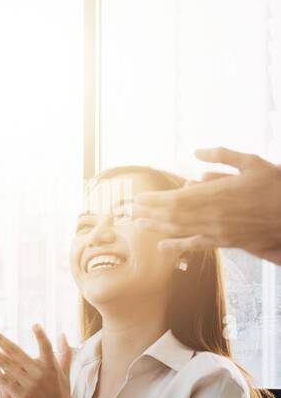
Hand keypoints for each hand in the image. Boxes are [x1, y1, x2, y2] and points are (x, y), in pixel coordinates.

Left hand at [0, 326, 77, 397]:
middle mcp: (40, 374)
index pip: (46, 347)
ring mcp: (30, 385)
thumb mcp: (64, 374)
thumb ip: (63, 354)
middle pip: (16, 352)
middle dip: (0, 339)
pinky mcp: (21, 397)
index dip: (41, 336)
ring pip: (7, 364)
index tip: (34, 324)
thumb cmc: (62, 397)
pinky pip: (5, 382)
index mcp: (51, 367)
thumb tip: (63, 335)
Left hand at [133, 147, 280, 264]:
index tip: (138, 197)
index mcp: (217, 194)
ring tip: (138, 224)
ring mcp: (217, 230)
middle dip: (149, 212)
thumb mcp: (252, 162)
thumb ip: (223, 156)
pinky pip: (196, 245)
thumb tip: (196, 151)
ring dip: (156, 227)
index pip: (176, 198)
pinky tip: (162, 246)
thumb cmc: (275, 185)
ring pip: (180, 229)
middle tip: (130, 210)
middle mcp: (212, 214)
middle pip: (172, 215)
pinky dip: (177, 246)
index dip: (154, 199)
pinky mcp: (225, 242)